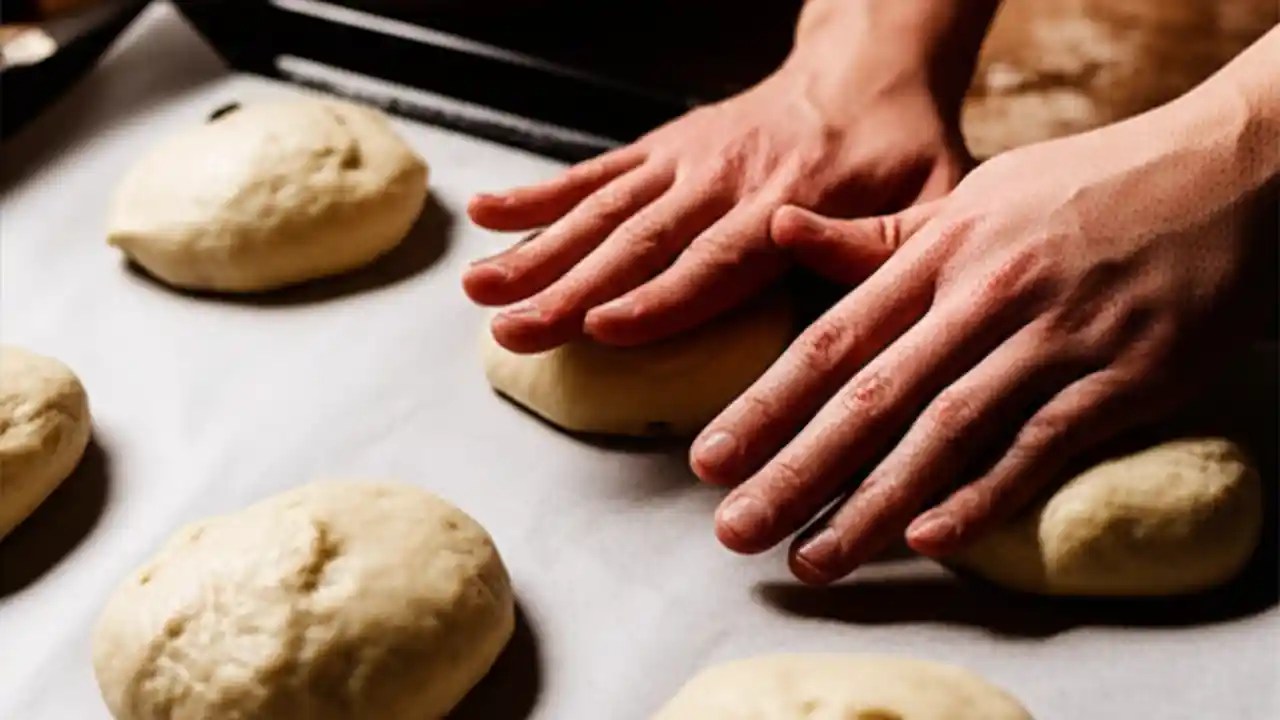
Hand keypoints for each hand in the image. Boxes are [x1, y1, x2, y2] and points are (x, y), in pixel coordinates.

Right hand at [463, 3, 978, 352]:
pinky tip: (488, 217)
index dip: (656, 298)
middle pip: (637, 243)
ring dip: (537, 250)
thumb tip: (804, 248)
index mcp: (788, 205)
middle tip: (511, 328)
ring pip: (601, 210)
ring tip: (479, 287)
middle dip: (569, 289)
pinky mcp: (662, 148)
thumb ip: (884, 239)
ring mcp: (684, 162)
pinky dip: (539, 195)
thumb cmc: (900, 152)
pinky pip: (594, 172)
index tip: (599, 327)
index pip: (713, 262)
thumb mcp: (932, 197)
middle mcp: (723, 182)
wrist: (863, 69)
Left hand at [693, 98, 1275, 583]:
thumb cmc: (1088, 187)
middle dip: (794, 471)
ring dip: (871, 506)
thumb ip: (880, 236)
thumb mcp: (976, 196)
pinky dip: (984, 496)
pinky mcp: (1119, 381)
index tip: (712, 460)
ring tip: (813, 557)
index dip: (766, 405)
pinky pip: (1039, 447)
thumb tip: (784, 232)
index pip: (833, 341)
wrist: (1231, 173)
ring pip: (944, 435)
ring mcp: (1053, 341)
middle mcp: (984, 299)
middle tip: (735, 531)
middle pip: (871, 399)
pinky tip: (928, 539)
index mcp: (940, 252)